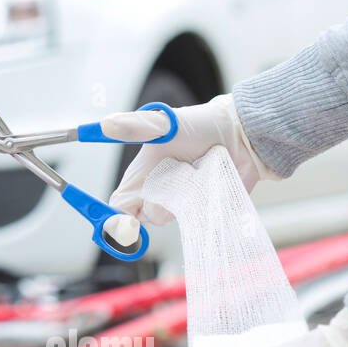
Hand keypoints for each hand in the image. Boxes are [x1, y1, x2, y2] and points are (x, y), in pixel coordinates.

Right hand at [106, 94, 276, 225]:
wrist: (241, 134)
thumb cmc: (201, 125)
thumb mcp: (165, 124)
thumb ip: (136, 127)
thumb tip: (106, 124)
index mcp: (142, 174)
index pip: (119, 205)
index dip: (116, 218)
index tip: (127, 221)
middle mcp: (157, 192)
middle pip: (141, 217)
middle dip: (155, 205)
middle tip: (174, 180)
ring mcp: (179, 204)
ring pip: (167, 219)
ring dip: (180, 200)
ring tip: (196, 172)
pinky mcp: (201, 211)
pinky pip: (194, 222)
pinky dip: (200, 208)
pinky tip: (208, 185)